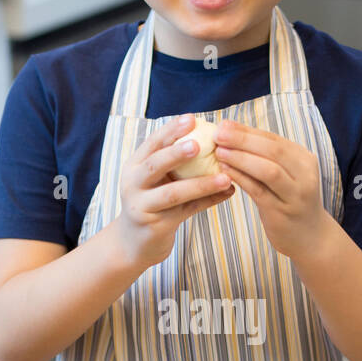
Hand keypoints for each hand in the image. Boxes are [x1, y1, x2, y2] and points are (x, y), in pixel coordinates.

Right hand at [115, 115, 234, 270]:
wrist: (135, 241)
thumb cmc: (152, 201)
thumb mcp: (156, 179)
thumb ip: (175, 161)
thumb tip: (214, 139)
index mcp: (134, 166)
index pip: (152, 143)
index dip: (170, 130)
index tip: (191, 118)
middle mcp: (133, 184)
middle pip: (154, 165)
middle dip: (176, 153)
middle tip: (198, 145)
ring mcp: (142, 206)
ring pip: (173, 193)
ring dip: (201, 185)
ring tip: (226, 178)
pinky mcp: (155, 226)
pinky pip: (187, 211)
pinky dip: (209, 201)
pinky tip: (228, 193)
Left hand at [214, 120, 327, 259]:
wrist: (310, 237)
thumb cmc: (290, 200)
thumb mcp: (286, 174)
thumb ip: (266, 156)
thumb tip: (231, 132)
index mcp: (304, 159)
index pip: (274, 139)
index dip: (248, 131)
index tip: (224, 124)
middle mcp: (304, 174)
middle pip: (273, 150)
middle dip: (243, 140)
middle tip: (219, 134)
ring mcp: (295, 194)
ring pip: (268, 170)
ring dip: (241, 158)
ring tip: (219, 152)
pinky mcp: (282, 212)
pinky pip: (258, 191)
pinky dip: (241, 179)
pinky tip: (225, 172)